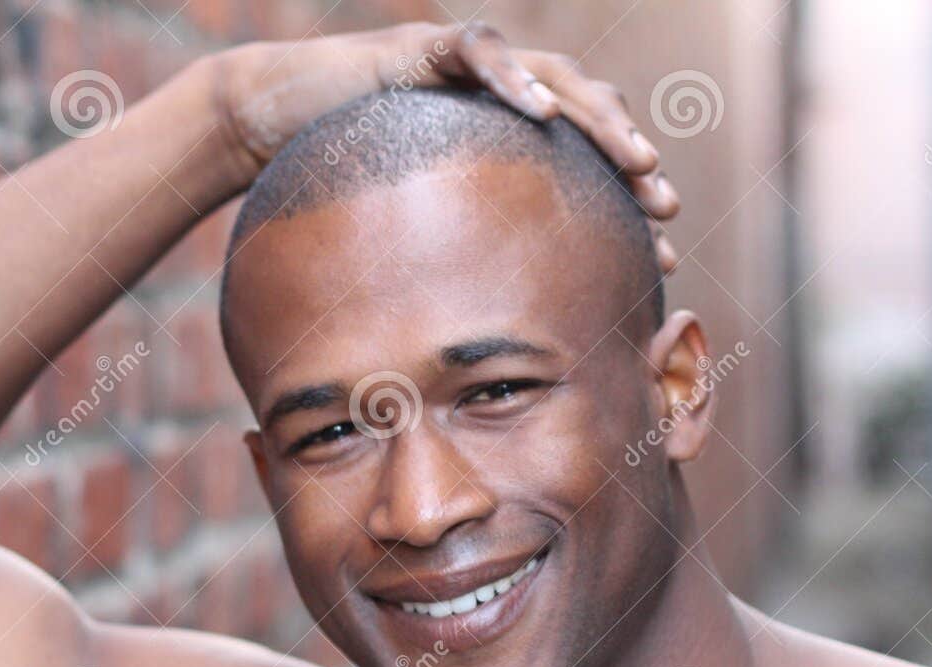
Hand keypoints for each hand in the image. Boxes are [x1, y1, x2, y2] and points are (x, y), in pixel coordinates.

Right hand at [213, 22, 679, 270]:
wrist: (266, 126)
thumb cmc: (334, 185)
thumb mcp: (409, 235)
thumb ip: (454, 265)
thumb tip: (477, 352)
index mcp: (503, 141)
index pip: (583, 163)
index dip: (625, 201)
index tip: (662, 249)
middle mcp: (496, 97)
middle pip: (587, 115)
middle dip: (631, 160)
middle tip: (665, 207)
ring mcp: (465, 66)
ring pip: (553, 76)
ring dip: (597, 117)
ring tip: (635, 158)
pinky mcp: (425, 48)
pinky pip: (479, 53)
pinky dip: (513, 78)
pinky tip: (543, 112)